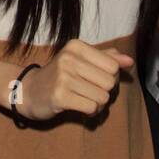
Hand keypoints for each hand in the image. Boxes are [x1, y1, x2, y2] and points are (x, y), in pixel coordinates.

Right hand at [17, 40, 133, 121]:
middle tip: (89, 92)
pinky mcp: (60, 96)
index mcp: (76, 46)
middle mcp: (69, 58)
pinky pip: (92, 107)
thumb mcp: (80, 60)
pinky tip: (80, 108)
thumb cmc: (60, 76)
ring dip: (98, 104)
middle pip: (110, 82)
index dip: (110, 77)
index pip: (113, 66)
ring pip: (103, 97)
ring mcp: (63, 77)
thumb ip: (106, 58)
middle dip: (104, 92)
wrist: (28, 91)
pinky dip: (91, 112)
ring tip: (84, 100)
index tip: (96, 80)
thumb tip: (130, 61)